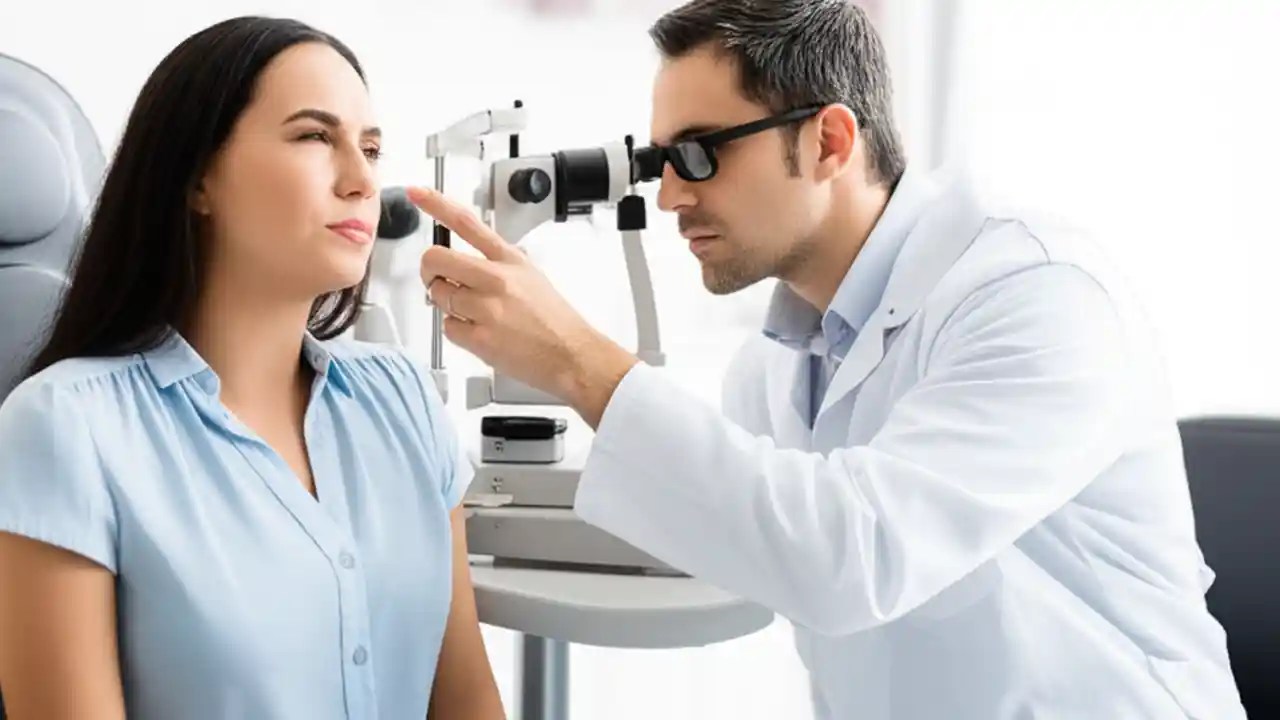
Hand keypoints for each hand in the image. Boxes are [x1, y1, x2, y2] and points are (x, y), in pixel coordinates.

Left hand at [408, 187, 637, 424]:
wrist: (572, 355)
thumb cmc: (554, 320)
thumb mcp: (532, 275)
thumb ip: (501, 263)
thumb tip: (471, 261)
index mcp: (509, 259)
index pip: (466, 222)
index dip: (435, 204)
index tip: (416, 193)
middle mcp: (497, 279)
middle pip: (436, 259)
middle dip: (430, 271)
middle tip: (438, 281)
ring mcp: (488, 309)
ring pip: (438, 295)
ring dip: (446, 304)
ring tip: (471, 313)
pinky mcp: (481, 338)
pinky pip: (448, 327)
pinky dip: (457, 330)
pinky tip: (479, 332)